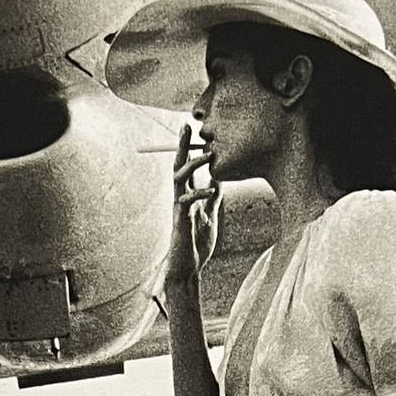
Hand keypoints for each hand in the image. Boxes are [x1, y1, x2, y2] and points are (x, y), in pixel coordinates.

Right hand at [164, 122, 220, 285]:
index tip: (195, 131)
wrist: (188, 268)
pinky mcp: (180, 221)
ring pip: (179, 179)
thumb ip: (212, 198)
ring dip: (193, 164)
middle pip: (178, 166)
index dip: (190, 149)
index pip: (187, 167)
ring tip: (208, 155)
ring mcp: (179, 208)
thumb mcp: (210, 216)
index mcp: (187, 196)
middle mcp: (180, 198)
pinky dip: (199, 193)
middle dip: (181, 146)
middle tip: (186, 126)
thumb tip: (218, 179)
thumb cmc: (196, 243)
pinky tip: (211, 189)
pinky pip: (186, 201)